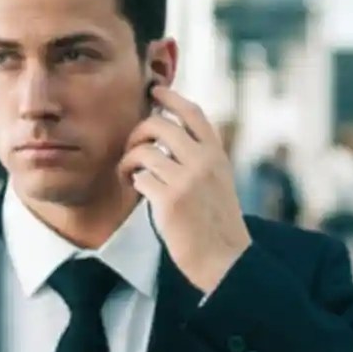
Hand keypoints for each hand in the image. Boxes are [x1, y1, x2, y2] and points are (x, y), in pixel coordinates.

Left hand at [119, 86, 252, 294]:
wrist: (224, 260)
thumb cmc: (216, 224)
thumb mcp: (219, 182)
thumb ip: (200, 158)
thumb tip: (169, 134)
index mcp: (216, 155)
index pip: (193, 112)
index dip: (171, 97)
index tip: (154, 91)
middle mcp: (204, 162)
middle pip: (159, 125)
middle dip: (137, 133)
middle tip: (133, 150)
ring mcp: (187, 180)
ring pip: (144, 150)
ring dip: (128, 160)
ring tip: (128, 174)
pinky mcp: (170, 200)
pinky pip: (139, 176)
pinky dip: (132, 181)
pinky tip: (135, 190)